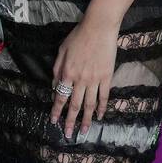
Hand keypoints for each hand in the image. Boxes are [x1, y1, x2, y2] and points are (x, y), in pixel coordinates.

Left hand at [50, 15, 118, 138]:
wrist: (99, 29)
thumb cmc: (77, 37)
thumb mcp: (61, 51)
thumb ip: (57, 70)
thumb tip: (55, 87)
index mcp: (67, 73)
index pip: (60, 97)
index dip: (57, 110)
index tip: (53, 121)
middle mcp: (80, 79)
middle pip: (74, 105)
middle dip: (70, 121)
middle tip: (68, 134)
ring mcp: (95, 79)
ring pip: (89, 104)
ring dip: (86, 119)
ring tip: (83, 131)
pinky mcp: (108, 77)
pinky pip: (104, 96)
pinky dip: (101, 108)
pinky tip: (99, 116)